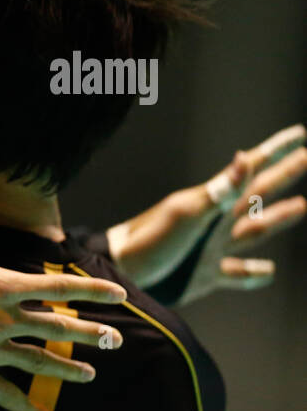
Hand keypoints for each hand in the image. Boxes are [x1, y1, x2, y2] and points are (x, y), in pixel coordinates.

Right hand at [0, 182, 126, 410]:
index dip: (92, 290)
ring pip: (39, 361)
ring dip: (68, 369)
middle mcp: (2, 319)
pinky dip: (27, 408)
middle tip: (117, 339)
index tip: (119, 294)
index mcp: (0, 286)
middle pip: (57, 327)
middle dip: (91, 333)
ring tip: (91, 376)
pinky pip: (6, 395)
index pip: (58, 287)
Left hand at [106, 124, 306, 304]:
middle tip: (306, 157)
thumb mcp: (189, 212)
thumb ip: (221, 190)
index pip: (254, 169)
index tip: (300, 133)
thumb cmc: (152, 241)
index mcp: (215, 203)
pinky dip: (255, 274)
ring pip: (256, 231)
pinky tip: (267, 272)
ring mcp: (213, 250)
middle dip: (286, 175)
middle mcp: (218, 223)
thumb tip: (245, 157)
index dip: (277, 151)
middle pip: (261, 194)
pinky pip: (238, 274)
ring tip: (302, 206)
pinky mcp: (205, 276)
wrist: (122, 274)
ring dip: (279, 218)